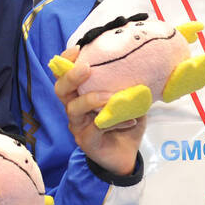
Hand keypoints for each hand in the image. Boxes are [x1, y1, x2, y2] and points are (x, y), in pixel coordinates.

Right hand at [54, 46, 145, 176]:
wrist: (126, 156)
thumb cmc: (124, 123)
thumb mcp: (127, 99)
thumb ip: (126, 84)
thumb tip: (143, 63)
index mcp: (80, 95)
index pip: (65, 75)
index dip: (67, 61)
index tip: (79, 49)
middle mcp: (74, 108)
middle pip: (60, 89)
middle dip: (71, 76)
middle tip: (86, 68)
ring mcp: (78, 125)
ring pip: (74, 108)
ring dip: (93, 99)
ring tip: (112, 97)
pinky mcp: (86, 141)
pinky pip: (95, 127)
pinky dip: (114, 121)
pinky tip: (130, 120)